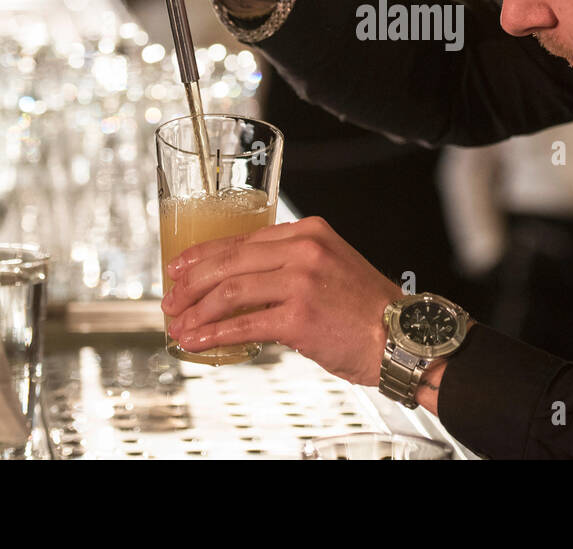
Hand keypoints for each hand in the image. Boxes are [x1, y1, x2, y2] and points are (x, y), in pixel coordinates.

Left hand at [161, 216, 405, 386]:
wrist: (402, 336)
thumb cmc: (367, 309)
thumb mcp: (331, 266)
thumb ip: (292, 265)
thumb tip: (244, 283)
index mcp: (309, 231)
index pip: (242, 238)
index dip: (203, 254)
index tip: (180, 268)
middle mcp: (304, 249)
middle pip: (229, 260)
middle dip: (190, 282)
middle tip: (170, 298)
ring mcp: (301, 281)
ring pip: (230, 291)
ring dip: (196, 310)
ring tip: (178, 324)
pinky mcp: (300, 316)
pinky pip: (244, 324)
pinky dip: (213, 334)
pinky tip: (197, 340)